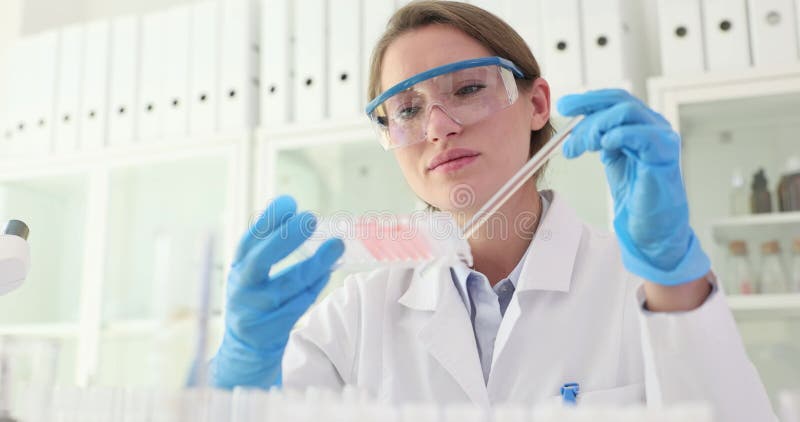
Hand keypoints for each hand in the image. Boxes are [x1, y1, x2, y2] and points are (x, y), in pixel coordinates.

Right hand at [210, 196, 343, 388]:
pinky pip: (297, 307)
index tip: (289, 201)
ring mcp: (252, 312)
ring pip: (288, 285)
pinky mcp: (268, 333)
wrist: (245, 354)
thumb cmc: (257, 304)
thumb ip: (271, 251)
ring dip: (315, 263)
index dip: (268, 220)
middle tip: (310, 218)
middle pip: (262, 259)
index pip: (249, 239)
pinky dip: (314, 288)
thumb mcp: (255, 276)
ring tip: (337, 246)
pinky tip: (328, 273)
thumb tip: (301, 217)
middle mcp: (240, 288)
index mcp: (237, 268)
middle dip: (286, 237)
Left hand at [557, 89, 708, 285]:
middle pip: (619, 102)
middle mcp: (655, 126)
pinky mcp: (664, 155)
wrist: (651, 225)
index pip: (614, 100)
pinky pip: (641, 135)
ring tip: (582, 147)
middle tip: (568, 137)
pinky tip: (603, 147)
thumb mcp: (612, 158)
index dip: (587, 99)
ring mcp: (662, 138)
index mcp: (642, 124)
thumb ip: (599, 139)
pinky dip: (618, 136)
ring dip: (598, 126)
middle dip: (588, 113)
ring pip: (627, 114)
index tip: (563, 105)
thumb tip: (574, 128)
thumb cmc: (635, 192)